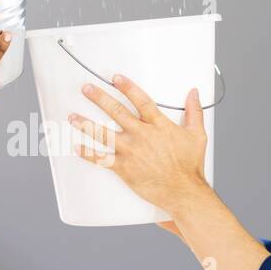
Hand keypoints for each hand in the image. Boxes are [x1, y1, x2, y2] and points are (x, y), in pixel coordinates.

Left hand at [68, 75, 208, 215]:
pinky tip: (76, 147)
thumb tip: (194, 93)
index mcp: (159, 125)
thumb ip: (194, 112)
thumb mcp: (197, 135)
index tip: (115, 78)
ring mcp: (131, 151)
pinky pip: (101, 159)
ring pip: (103, 134)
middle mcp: (142, 135)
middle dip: (99, 98)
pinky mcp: (124, 168)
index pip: (140, 100)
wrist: (183, 192)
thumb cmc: (191, 166)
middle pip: (116, 111)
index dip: (127, 87)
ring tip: (73, 116)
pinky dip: (87, 154)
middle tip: (86, 89)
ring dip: (86, 124)